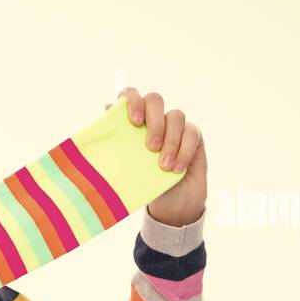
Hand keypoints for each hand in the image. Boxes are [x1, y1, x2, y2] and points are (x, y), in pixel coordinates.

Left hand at [105, 87, 206, 227]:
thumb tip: (106, 111)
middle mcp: (154, 118)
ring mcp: (175, 125)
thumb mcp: (125, 168)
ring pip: (175, 116)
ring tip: (163, 166)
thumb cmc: (142, 184)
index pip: (131, 95)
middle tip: (150, 147)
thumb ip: (117, 142)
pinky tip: (176, 169)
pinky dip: (184, 151)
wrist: (169, 205)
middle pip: (155, 99)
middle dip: (153, 122)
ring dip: (170, 141)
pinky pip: (191, 134)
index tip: (133, 121)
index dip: (132, 101)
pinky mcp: (193, 136)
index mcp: (133, 121)